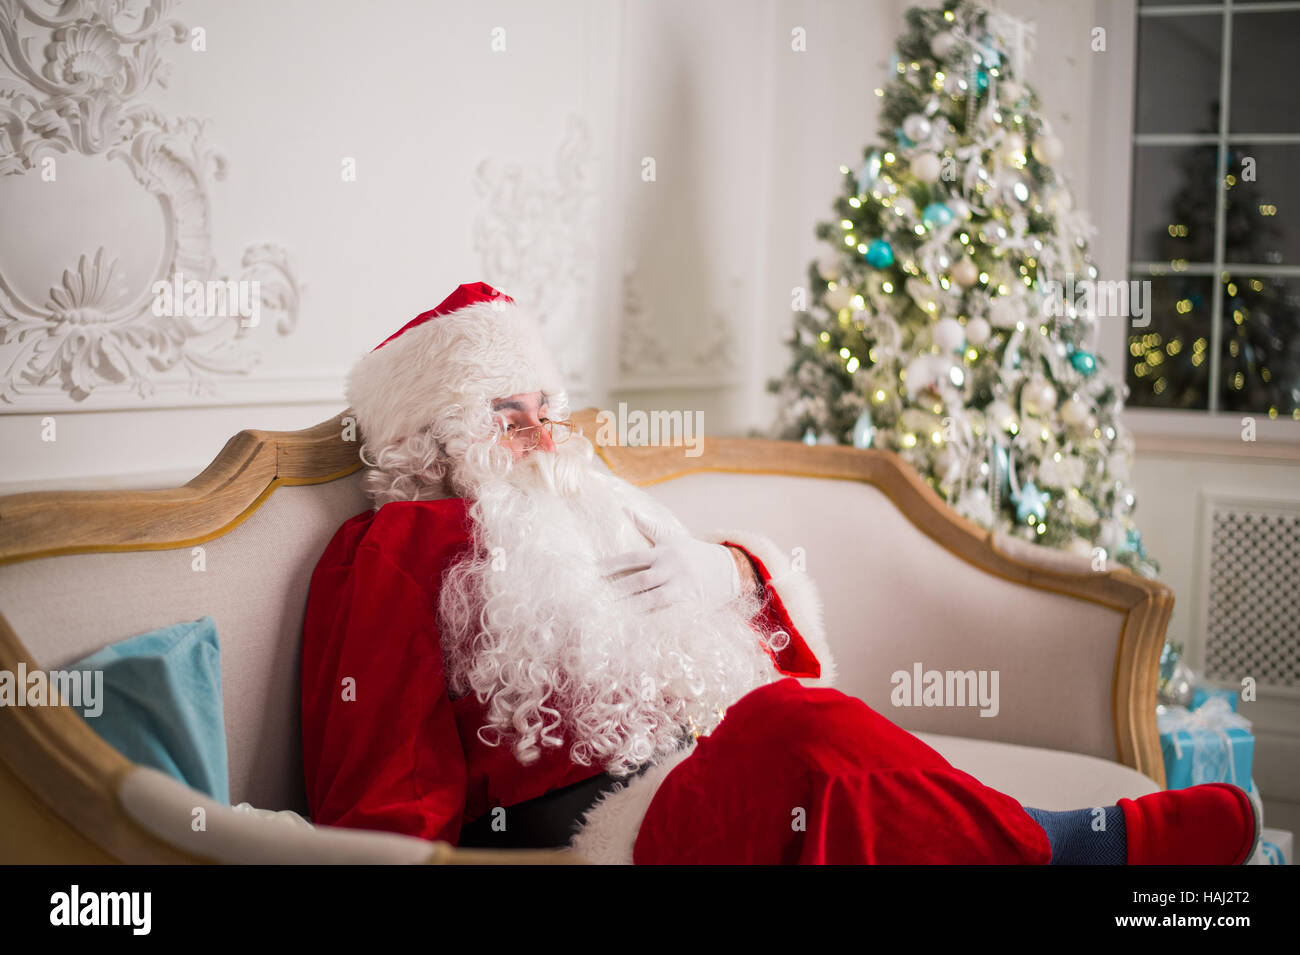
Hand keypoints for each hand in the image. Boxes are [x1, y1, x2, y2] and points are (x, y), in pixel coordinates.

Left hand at [598, 508, 740, 614]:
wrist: (728, 569)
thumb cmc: (693, 553)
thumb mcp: (672, 537)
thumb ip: (647, 526)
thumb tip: (624, 509)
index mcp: (663, 553)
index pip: (633, 557)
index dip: (612, 564)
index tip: (592, 571)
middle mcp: (671, 569)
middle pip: (640, 580)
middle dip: (618, 590)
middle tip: (596, 598)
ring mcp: (681, 588)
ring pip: (654, 599)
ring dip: (633, 608)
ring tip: (612, 615)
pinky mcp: (690, 605)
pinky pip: (669, 615)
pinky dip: (654, 622)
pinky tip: (639, 629)